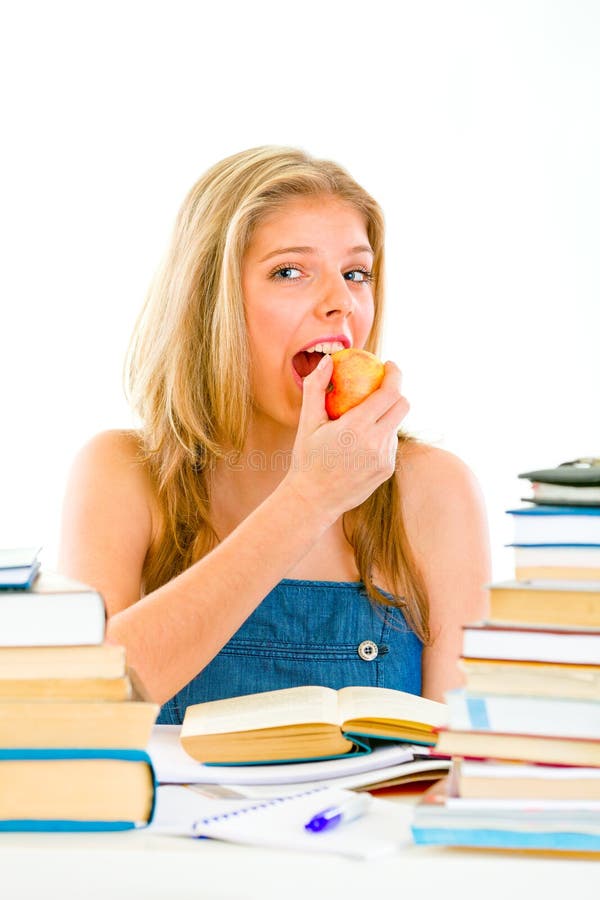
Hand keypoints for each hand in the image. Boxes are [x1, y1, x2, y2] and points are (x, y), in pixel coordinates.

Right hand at [283, 354, 409, 519]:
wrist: (313, 499)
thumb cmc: (307, 457)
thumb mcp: (307, 422)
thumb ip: (316, 387)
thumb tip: (327, 360)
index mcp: (356, 427)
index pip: (389, 393)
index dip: (394, 374)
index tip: (388, 365)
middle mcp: (375, 442)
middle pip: (402, 406)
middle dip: (396, 391)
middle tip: (383, 385)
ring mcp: (384, 458)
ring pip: (395, 425)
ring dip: (386, 415)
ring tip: (365, 417)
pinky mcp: (386, 470)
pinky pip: (390, 444)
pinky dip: (381, 435)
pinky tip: (362, 441)